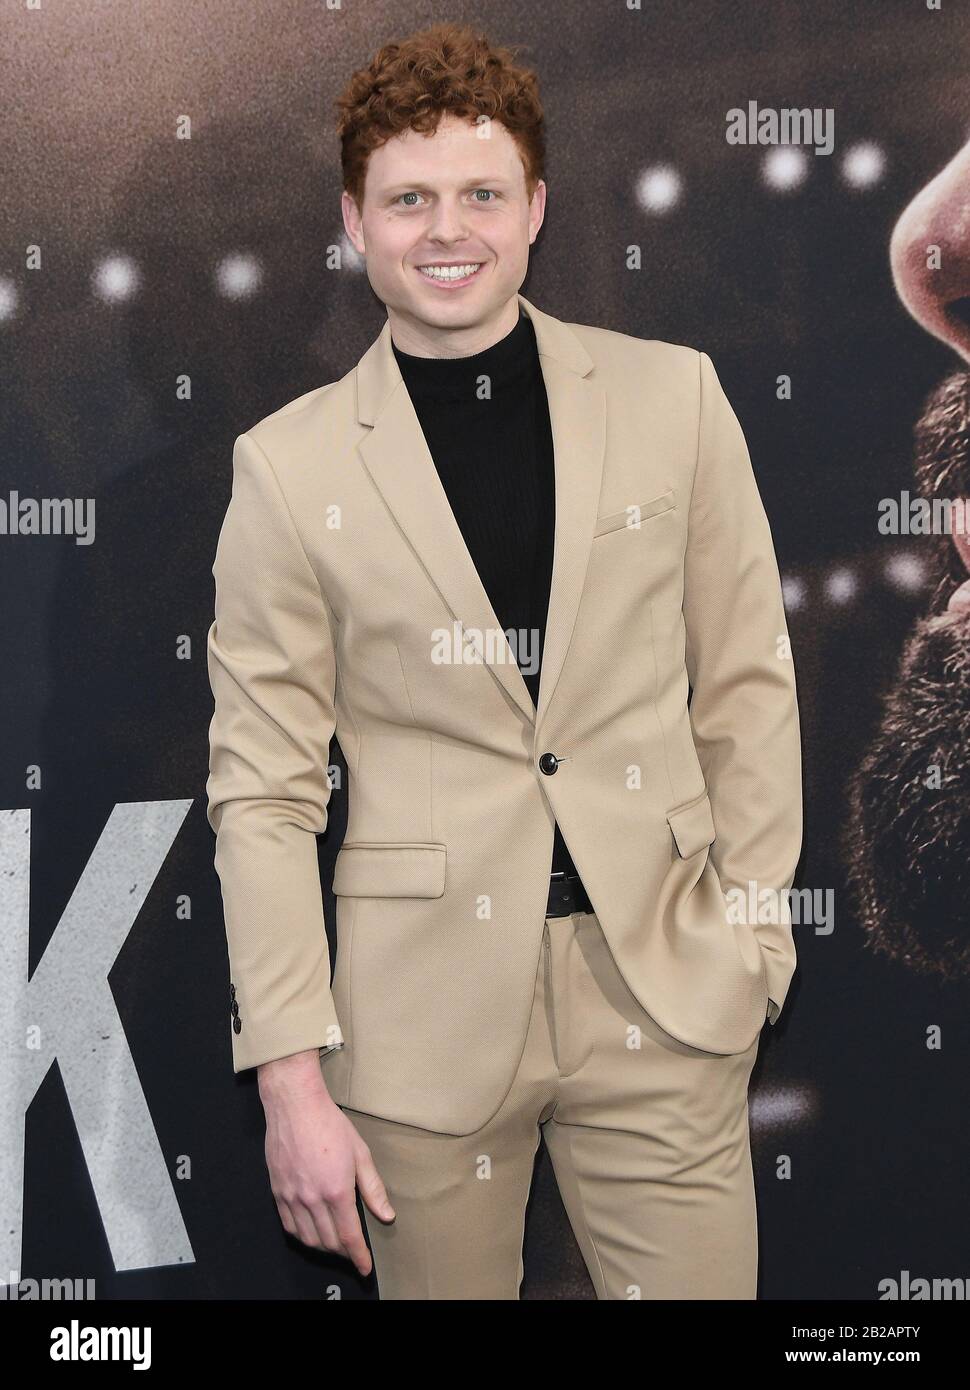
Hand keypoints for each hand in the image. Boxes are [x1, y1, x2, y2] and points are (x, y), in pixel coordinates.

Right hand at [258, 1053, 394, 1276]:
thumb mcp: (360, 1153)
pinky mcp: (277, 1191)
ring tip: (335, 1245)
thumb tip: (386, 1215)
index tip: (365, 1268)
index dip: (359, 1257)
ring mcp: (292, 1197)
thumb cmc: (331, 1124)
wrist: (295, 1106)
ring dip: (323, 1248)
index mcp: (337, 1190)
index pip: (349, 1237)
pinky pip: (288, 1225)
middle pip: (328, 1242)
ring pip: (307, 1238)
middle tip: (353, 1252)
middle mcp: (313, 1199)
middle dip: (343, 1253)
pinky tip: (311, 1232)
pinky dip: (302, 1236)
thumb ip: (373, 1188)